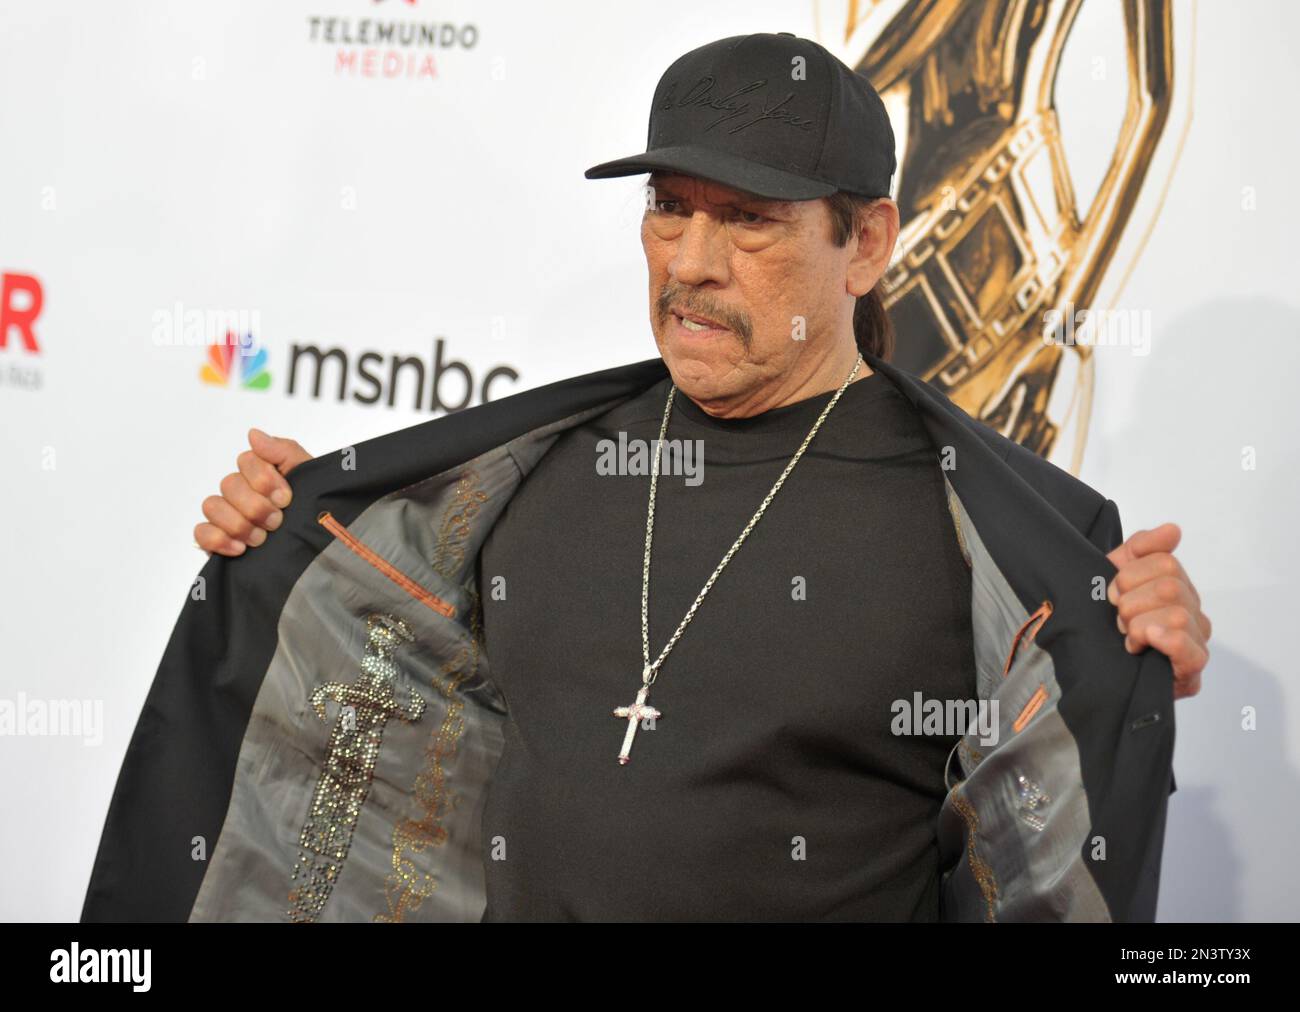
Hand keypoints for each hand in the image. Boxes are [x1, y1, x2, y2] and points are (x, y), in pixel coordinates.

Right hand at [194, 428, 312, 556]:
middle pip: (229, 484)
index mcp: (262, 473)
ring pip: (212, 506)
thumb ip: (283, 451)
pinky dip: (218, 539)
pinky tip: (240, 548)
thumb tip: (254, 435)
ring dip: (239, 523)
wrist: (323, 548)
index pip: (246, 461)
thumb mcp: (311, 477)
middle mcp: (242, 492)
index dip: (264, 480)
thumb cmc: (317, 510)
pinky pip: (201, 533)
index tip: (286, 499)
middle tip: (276, 522)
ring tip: (261, 538)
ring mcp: (228, 516)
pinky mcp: (219, 541)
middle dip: (255, 506)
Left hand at [1106, 522, 1211, 698]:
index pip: (1164, 561)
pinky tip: (1147, 642)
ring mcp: (1196, 640)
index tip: (1112, 594)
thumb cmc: (1106, 621)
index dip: (1129, 576)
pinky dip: (1166, 641)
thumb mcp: (1115, 576)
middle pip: (1170, 587)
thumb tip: (1173, 530)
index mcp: (1176, 585)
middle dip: (1130, 603)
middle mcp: (1192, 610)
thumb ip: (1141, 549)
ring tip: (1129, 638)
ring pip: (1177, 615)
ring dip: (1139, 626)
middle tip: (1119, 620)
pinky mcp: (1191, 670)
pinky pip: (1190, 650)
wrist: (1095, 666)